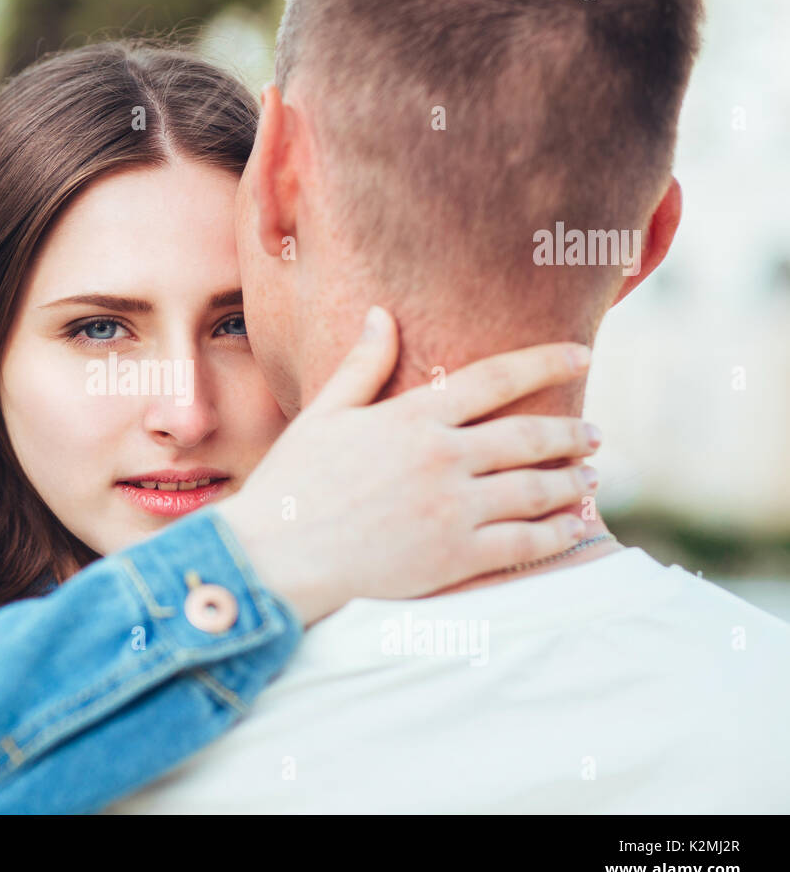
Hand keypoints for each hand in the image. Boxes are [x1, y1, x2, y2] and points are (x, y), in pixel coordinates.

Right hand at [214, 306, 600, 625]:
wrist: (275, 558)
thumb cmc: (292, 485)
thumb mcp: (323, 416)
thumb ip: (362, 366)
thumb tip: (381, 314)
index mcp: (412, 417)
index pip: (496, 378)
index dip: (545, 361)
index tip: (582, 353)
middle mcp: (442, 458)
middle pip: (529, 436)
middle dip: (571, 433)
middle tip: (595, 434)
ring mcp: (452, 509)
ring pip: (537, 489)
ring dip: (573, 481)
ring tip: (592, 478)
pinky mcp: (455, 557)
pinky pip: (525, 542)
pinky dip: (558, 533)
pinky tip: (574, 526)